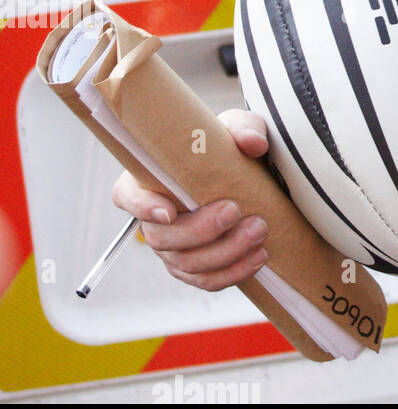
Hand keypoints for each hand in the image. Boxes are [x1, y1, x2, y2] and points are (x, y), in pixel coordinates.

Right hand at [111, 108, 271, 292]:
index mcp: (149, 180)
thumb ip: (244, 128)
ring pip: (186, 264)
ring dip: (224, 253)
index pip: (127, 196)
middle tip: (235, 211)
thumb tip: (254, 143)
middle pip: (161, 238)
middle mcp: (154, 219)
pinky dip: (233, 272)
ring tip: (258, 231)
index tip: (169, 212)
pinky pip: (206, 280)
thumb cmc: (226, 147)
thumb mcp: (234, 128)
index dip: (142, 207)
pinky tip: (258, 256)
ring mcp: (173, 247)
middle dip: (200, 230)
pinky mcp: (195, 266)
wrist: (247, 174)